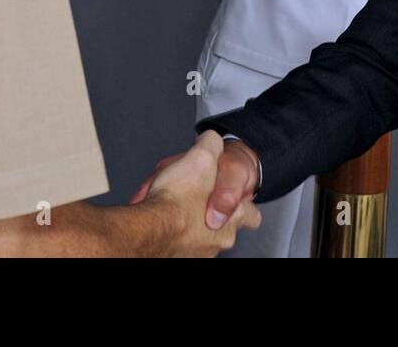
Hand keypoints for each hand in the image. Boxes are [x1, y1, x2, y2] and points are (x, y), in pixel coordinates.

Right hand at [139, 131, 260, 255]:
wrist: (147, 231)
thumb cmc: (177, 201)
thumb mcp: (200, 159)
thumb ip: (210, 145)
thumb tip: (211, 140)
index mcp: (233, 216)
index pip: (251, 216)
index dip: (242, 206)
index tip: (233, 200)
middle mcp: (218, 240)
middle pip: (219, 226)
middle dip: (203, 211)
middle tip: (188, 197)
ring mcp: (198, 252)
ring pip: (195, 234)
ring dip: (182, 220)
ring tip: (165, 203)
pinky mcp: (175, 256)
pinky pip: (175, 242)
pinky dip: (167, 230)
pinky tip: (154, 216)